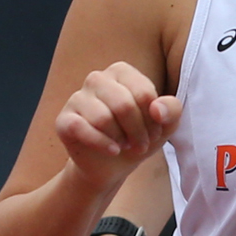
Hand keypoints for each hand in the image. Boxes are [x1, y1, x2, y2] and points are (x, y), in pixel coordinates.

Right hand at [56, 62, 182, 188]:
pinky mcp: (64, 120)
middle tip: (141, 144)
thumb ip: (171, 111)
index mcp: (121, 72)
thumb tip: (158, 109)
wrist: (111, 164)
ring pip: (103, 118)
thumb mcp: (165, 125)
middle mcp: (97, 79)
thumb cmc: (138, 136)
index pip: (144, 93)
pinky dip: (102, 144)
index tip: (154, 133)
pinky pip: (81, 129)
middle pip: (123, 105)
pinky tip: (113, 151)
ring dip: (120, 139)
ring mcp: (77, 98)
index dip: (153, 119)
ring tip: (124, 145)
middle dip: (138, 131)